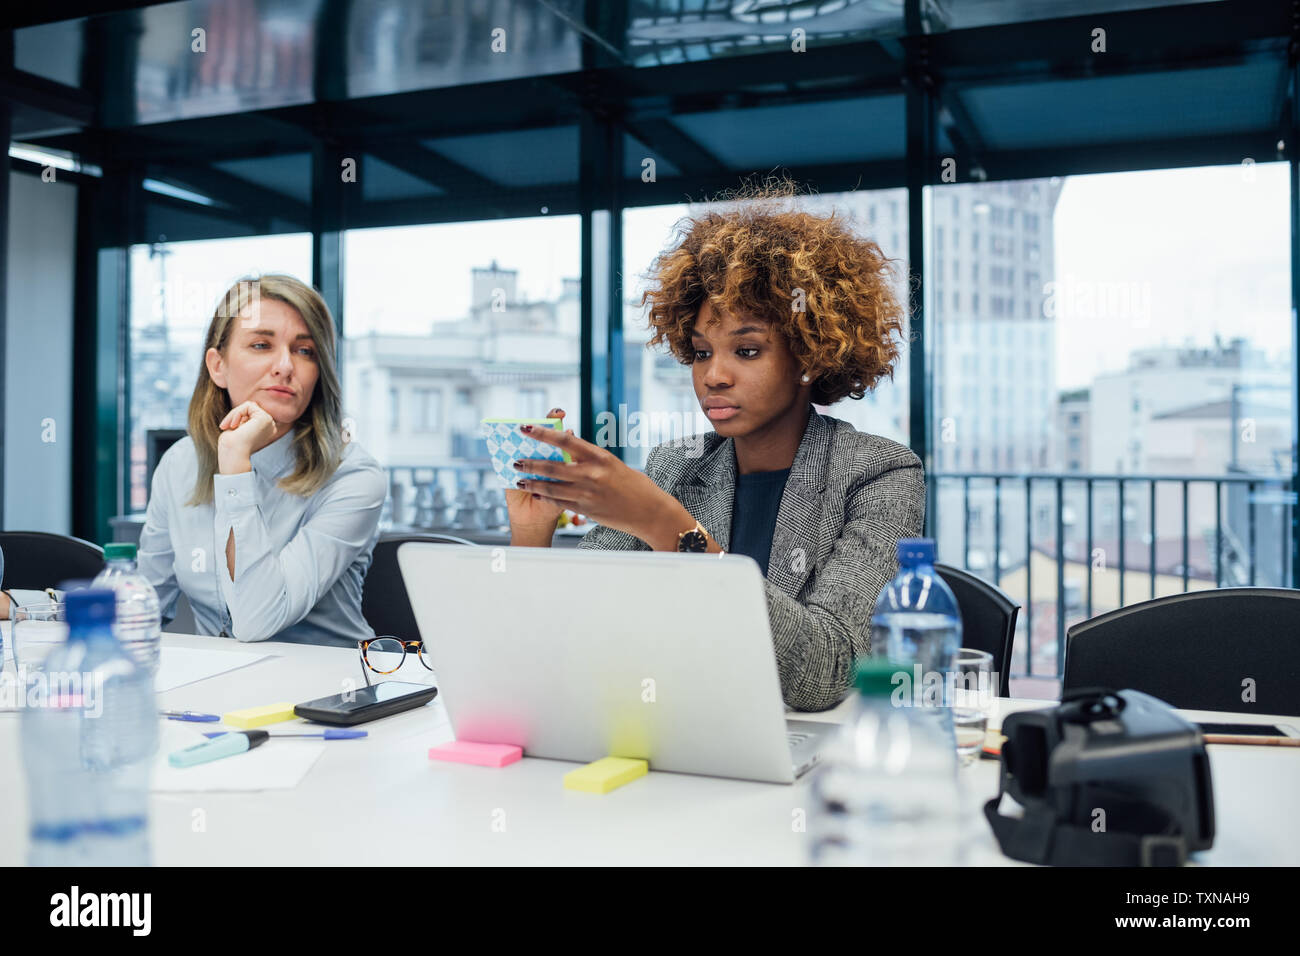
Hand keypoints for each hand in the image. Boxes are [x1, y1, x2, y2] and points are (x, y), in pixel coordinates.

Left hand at [217, 400, 278, 471]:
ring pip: (249, 406)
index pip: (251, 414)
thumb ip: (244, 418)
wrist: (233, 455)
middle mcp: (270, 427)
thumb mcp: (238, 429)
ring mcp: (269, 422)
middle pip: (251, 409)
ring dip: (234, 413)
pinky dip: (237, 412)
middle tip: (224, 426)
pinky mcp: (265, 418)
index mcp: (265, 431)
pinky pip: (248, 405)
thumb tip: (250, 404)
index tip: (225, 428)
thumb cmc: (231, 446)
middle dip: (235, 414)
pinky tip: (234, 425)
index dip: (237, 418)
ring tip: (228, 425)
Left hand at [513, 417, 684, 545]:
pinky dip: (544, 497)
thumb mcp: (612, 464)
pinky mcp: (586, 509)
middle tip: (516, 460)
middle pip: (552, 465)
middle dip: (530, 462)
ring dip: (532, 482)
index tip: (526, 427)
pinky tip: (535, 494)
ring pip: (551, 486)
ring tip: (519, 480)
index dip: (543, 433)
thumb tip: (570, 445)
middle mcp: (591, 473)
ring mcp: (587, 492)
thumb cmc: (634, 485)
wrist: (649, 511)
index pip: (565, 439)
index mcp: (599, 456)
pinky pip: (558, 502)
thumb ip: (589, 457)